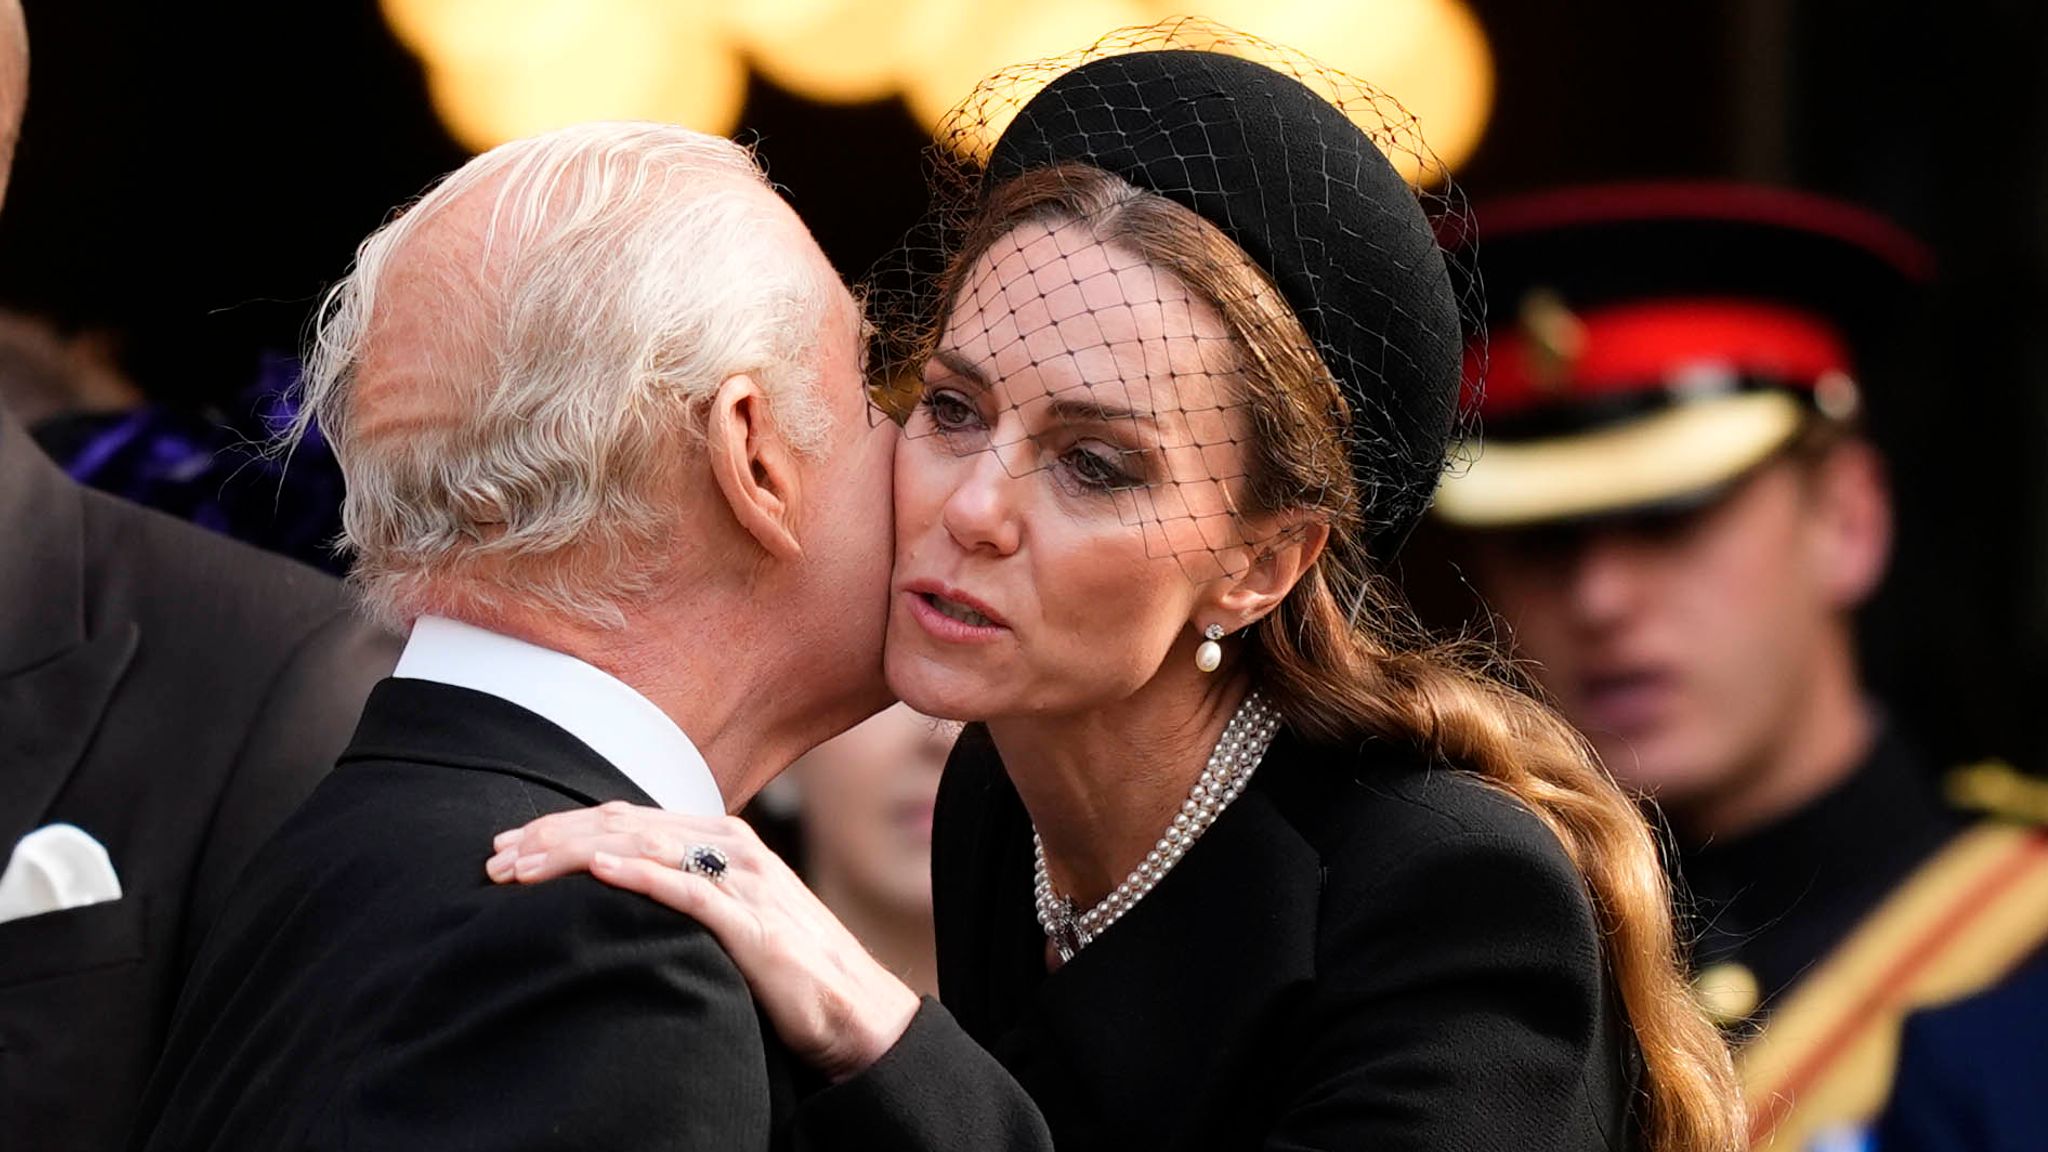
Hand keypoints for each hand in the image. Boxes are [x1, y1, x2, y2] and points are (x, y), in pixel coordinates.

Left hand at [485, 802, 920, 1081]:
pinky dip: (641, 875)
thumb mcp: (731, 915)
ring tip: (523, 865)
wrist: (858, 1013)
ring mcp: (746, 884)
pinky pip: (689, 892)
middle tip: (495, 858)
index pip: (630, 818)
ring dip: (577, 852)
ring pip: (647, 848)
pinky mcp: (754, 926)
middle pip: (627, 826)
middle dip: (553, 837)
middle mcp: (734, 849)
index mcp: (725, 841)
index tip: (510, 847)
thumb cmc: (790, 971)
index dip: (564, 826)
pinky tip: (599, 870)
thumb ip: (686, 889)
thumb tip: (617, 882)